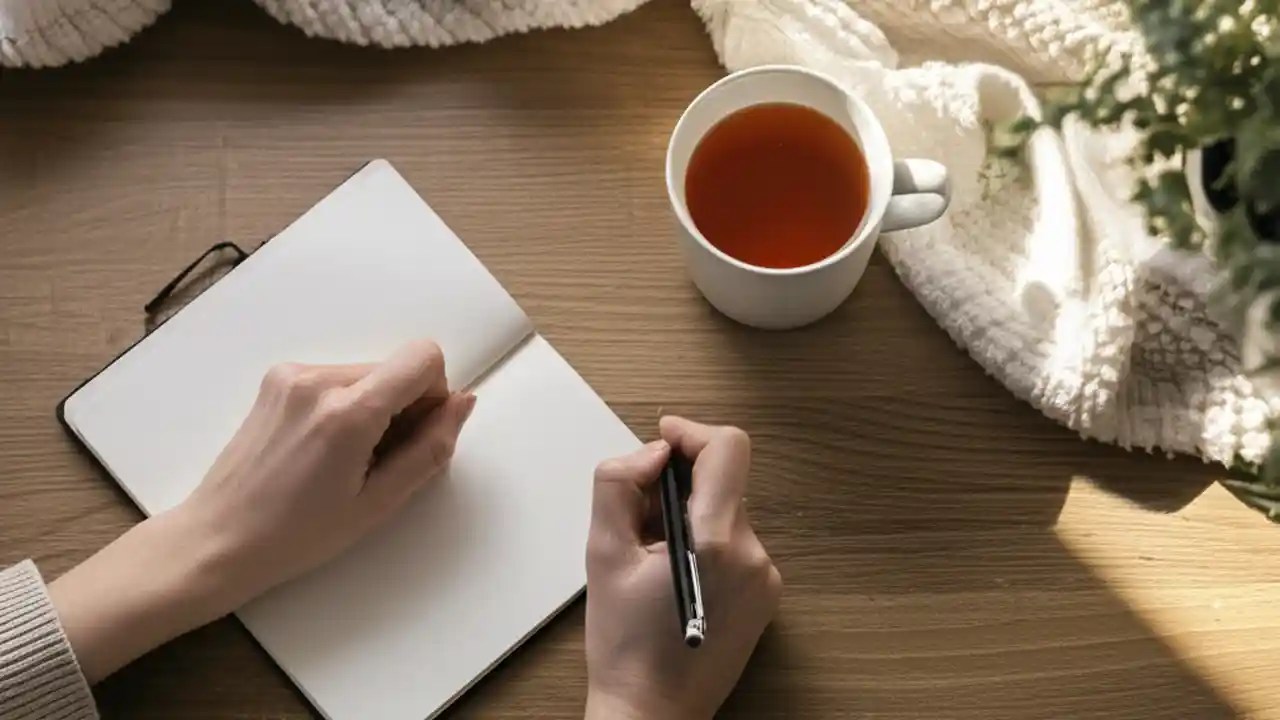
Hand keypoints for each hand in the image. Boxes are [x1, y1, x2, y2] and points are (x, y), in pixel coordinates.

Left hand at [181, 338, 474, 603]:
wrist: (220, 538)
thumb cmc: (297, 535)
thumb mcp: (379, 503)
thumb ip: (430, 449)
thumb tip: (463, 404)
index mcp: (347, 413)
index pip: (422, 358)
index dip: (435, 393)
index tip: (417, 433)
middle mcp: (318, 380)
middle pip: (395, 367)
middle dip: (404, 406)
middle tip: (379, 461)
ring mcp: (292, 375)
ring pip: (367, 372)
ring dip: (374, 407)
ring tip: (347, 459)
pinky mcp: (277, 379)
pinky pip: (336, 377)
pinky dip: (344, 404)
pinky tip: (324, 448)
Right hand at [584, 417, 781, 719]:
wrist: (653, 713)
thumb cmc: (625, 647)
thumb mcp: (602, 554)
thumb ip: (620, 485)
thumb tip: (652, 453)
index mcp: (715, 543)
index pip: (727, 449)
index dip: (690, 433)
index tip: (662, 439)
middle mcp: (753, 556)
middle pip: (722, 482)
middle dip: (677, 484)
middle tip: (637, 518)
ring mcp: (765, 577)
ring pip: (726, 512)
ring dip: (689, 516)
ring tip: (651, 557)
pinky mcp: (765, 593)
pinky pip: (736, 542)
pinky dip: (705, 542)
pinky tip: (674, 576)